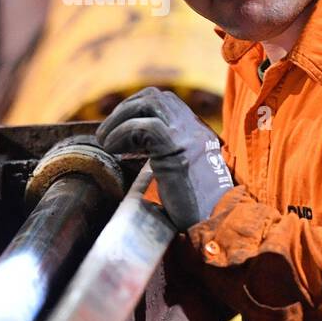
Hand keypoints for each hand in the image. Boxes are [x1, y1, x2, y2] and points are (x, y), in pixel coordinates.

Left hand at [96, 87, 233, 230]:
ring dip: (118, 119)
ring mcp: (189, 138)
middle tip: (106, 133)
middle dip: (123, 109)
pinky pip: (146, 128)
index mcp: (196, 132)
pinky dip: (121, 134)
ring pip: (149, 104)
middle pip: (155, 96)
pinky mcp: (180, 153)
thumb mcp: (181, 173)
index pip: (164, 101)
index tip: (117, 126)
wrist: (216, 224)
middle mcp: (194, 130)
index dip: (135, 107)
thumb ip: (165, 155)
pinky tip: (112, 150)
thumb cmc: (195, 208)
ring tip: (105, 141)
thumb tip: (131, 147)